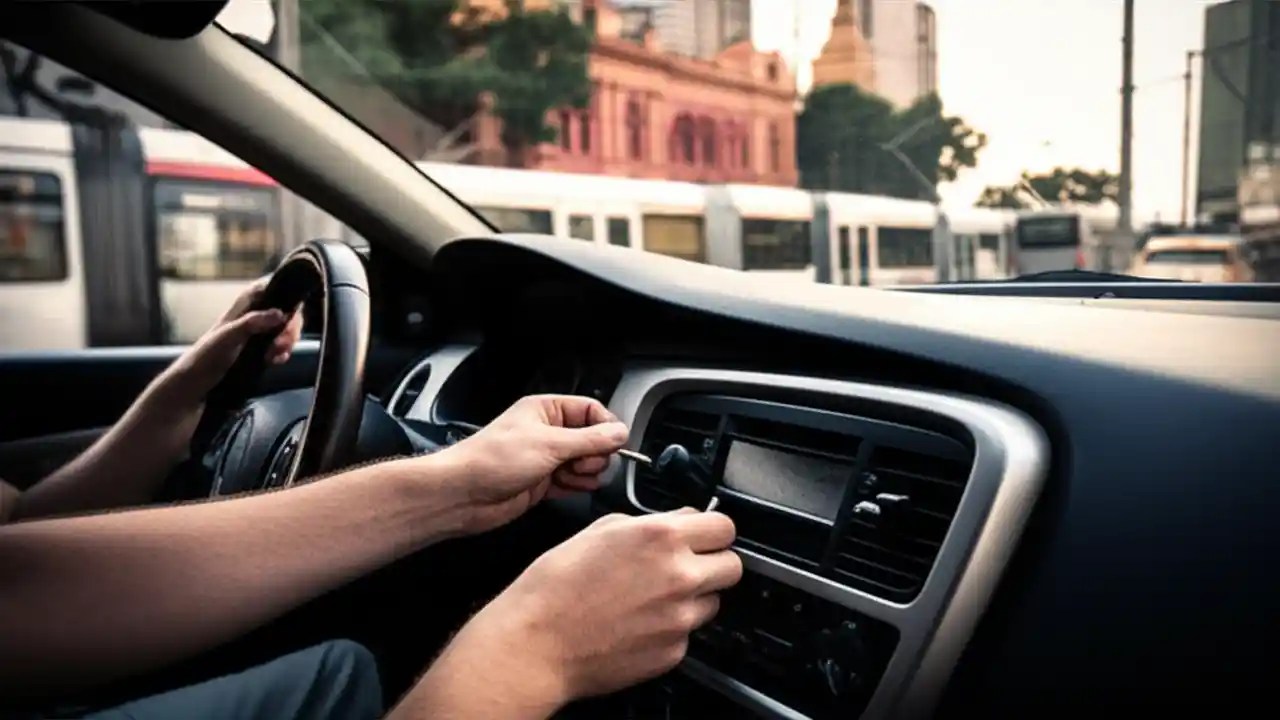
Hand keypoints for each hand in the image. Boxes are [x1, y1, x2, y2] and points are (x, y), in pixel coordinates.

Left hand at [153, 277, 303, 414]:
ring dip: (287, 341)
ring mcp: (260, 331)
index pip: (272, 286)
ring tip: (276, 355)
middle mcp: (255, 313)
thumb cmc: (207, 355)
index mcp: (246, 302)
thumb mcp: (229, 336)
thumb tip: (280, 314)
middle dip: (290, 326)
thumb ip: (253, 322)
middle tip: (282, 343)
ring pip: (287, 328)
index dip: (287, 293)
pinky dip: (283, 352)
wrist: (197, 382)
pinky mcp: (262, 348)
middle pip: (286, 309)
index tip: (290, 312)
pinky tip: (275, 361)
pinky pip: (283, 345)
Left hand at [434, 395, 628, 532]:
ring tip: (569, 475)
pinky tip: (567, 487)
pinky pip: (574, 482)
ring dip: (585, 472)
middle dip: (594, 454)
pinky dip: (576, 486)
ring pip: (586, 463)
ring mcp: (546, 458)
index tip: (614, 444)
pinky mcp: (544, 482)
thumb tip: (620, 433)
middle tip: (580, 462)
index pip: (591, 410)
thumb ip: (590, 439)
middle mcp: (548, 432)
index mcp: (546, 410)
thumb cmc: (492, 460)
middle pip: (593, 439)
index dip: (606, 427)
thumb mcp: (549, 444)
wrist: (463, 495)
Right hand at [439, 509, 742, 709]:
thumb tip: (676, 523)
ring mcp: (680, 619)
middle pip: (732, 566)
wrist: (535, 643)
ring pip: (713, 601)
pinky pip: (688, 633)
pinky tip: (638, 622)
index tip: (706, 534)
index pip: (725, 526)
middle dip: (713, 562)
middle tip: (687, 564)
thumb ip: (648, 523)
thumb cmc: (555, 587)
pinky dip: (671, 627)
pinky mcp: (673, 652)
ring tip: (653, 597)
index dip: (714, 530)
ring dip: (693, 597)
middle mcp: (679, 577)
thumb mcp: (599, 530)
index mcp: (662, 538)